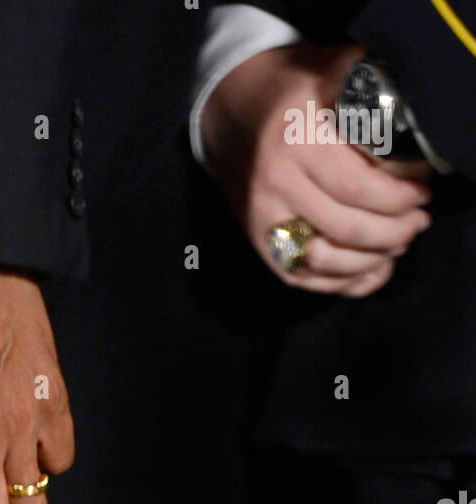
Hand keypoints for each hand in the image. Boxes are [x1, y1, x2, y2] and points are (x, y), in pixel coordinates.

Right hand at [200, 42, 433, 296]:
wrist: (231, 113)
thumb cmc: (288, 92)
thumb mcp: (323, 72)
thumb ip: (362, 83)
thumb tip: (407, 110)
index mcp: (296, 143)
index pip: (356, 187)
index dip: (397, 199)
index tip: (422, 194)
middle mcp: (276, 186)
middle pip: (346, 229)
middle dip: (393, 232)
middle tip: (418, 223)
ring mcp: (263, 220)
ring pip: (325, 261)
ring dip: (370, 261)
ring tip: (398, 246)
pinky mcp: (258, 241)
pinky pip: (302, 278)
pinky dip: (341, 283)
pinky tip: (371, 271)